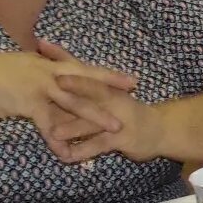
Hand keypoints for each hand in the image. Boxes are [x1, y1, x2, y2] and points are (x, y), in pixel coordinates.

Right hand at [0, 49, 133, 150]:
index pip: (76, 65)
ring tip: (117, 126)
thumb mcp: (8, 69)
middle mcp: (42, 70)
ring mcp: (37, 85)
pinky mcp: (27, 102)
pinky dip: (58, 141)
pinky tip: (69, 155)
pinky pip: (48, 124)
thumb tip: (33, 76)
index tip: (120, 72)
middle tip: (134, 85)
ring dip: (96, 116)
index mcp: (40, 62)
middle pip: (84, 76)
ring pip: (74, 101)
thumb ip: (25, 72)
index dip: (99, 70)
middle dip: (109, 81)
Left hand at [35, 41, 164, 162]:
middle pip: (93, 90)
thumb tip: (50, 62)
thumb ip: (82, 81)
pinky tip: (66, 157)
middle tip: (55, 82)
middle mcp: (113, 99)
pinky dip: (83, 152)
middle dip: (76, 86)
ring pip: (93, 122)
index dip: (64, 56)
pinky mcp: (123, 140)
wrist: (159, 130)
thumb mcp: (109, 91)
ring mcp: (118, 119)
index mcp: (106, 85)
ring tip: (53, 132)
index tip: (43, 44)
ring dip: (73, 127)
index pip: (82, 66)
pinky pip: (100, 146)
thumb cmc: (127, 110)